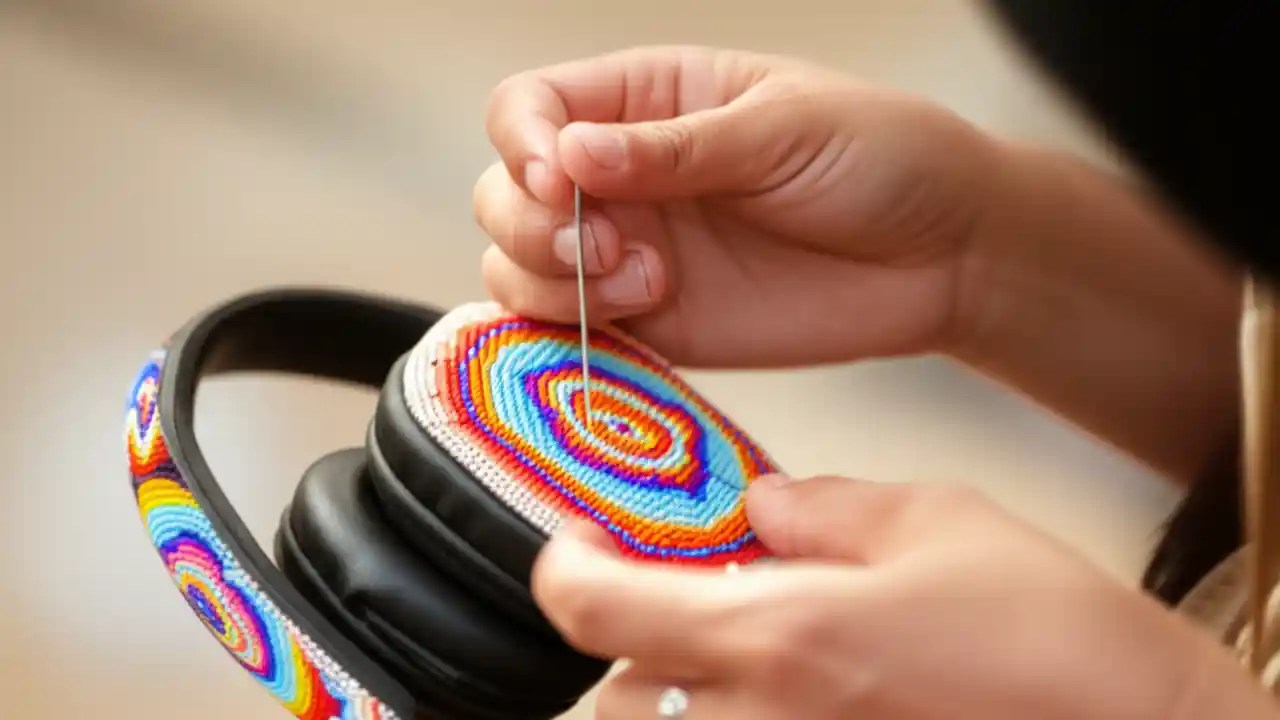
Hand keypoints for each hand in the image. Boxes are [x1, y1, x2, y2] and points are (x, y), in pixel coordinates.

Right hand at [474, 46, 997, 366]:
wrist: (945, 255)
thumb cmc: (881, 158)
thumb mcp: (783, 129)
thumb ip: (676, 147)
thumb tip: (570, 155)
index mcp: (649, 99)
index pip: (530, 106)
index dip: (523, 141)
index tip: (560, 178)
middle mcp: (623, 177)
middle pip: (504, 194)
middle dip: (532, 224)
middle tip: (612, 245)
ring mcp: (633, 254)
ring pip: (520, 269)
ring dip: (551, 282)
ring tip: (647, 286)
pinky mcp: (656, 326)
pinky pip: (574, 336)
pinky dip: (571, 338)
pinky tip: (635, 323)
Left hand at [532, 476, 1274, 718]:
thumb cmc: (1054, 643)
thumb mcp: (936, 521)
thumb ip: (824, 508)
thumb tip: (763, 504)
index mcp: (776, 637)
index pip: (596, 612)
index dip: (563, 572)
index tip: (574, 547)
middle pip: (615, 696)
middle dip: (634, 644)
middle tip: (682, 602)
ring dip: (681, 695)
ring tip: (756, 659)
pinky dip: (742, 719)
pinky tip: (802, 697)